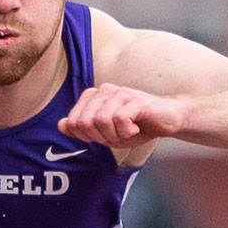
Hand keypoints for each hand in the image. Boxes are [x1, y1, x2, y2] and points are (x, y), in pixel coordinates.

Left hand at [58, 83, 188, 147]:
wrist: (167, 121)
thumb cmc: (137, 126)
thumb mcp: (106, 132)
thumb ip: (82, 128)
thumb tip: (61, 125)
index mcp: (94, 96)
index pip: (73, 121)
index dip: (88, 137)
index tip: (106, 136)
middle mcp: (104, 90)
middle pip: (85, 122)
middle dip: (100, 137)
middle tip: (118, 135)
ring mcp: (120, 93)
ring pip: (101, 121)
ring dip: (115, 136)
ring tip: (128, 132)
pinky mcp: (135, 100)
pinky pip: (119, 119)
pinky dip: (127, 132)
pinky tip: (136, 129)